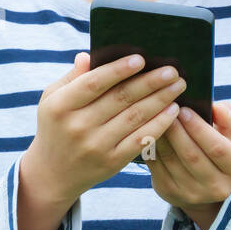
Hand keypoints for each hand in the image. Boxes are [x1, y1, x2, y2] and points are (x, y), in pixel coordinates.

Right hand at [23, 52, 186, 208]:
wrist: (54, 174)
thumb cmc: (57, 127)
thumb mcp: (52, 100)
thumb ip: (73, 78)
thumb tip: (89, 55)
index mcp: (60, 106)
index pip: (94, 83)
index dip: (118, 70)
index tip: (141, 58)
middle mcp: (77, 126)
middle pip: (120, 98)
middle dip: (150, 82)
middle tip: (172, 70)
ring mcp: (95, 146)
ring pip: (135, 117)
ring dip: (160, 99)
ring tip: (178, 86)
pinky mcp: (111, 162)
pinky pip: (140, 139)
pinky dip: (159, 124)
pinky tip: (173, 111)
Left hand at [147, 102, 230, 229]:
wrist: (204, 184)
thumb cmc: (219, 147)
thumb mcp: (230, 133)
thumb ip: (228, 116)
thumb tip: (216, 108)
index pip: (218, 148)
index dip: (199, 128)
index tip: (184, 110)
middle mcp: (218, 188)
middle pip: (192, 156)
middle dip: (177, 131)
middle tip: (166, 110)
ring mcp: (193, 194)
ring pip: (172, 161)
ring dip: (162, 138)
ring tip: (156, 118)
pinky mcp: (170, 194)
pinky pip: (157, 167)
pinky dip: (152, 148)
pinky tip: (150, 133)